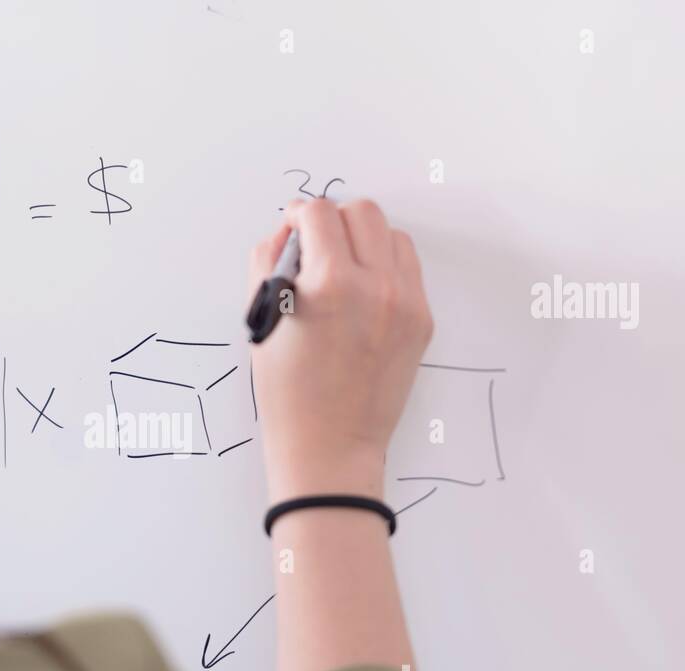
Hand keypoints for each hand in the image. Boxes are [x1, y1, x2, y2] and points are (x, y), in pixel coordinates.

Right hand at [248, 198, 432, 503]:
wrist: (328, 446)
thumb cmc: (287, 393)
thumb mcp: (262, 321)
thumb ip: (268, 262)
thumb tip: (286, 231)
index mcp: (329, 284)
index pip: (318, 213)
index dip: (298, 215)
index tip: (292, 228)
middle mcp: (374, 286)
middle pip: (361, 211)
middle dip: (332, 219)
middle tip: (315, 244)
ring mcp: (405, 303)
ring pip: (391, 234)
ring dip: (363, 239)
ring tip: (342, 267)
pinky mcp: (421, 321)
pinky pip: (407, 269)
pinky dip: (384, 267)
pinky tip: (362, 290)